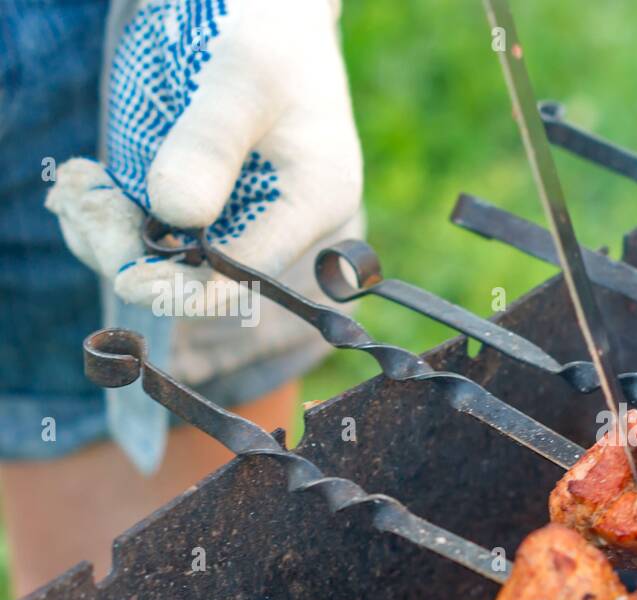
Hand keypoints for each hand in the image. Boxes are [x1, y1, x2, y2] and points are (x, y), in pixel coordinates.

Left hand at [46, 0, 361, 315]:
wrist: (262, 4)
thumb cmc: (267, 28)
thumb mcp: (243, 76)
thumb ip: (210, 145)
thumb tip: (176, 216)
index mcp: (310, 203)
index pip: (247, 277)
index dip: (182, 285)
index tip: (124, 268)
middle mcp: (278, 218)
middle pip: (199, 277)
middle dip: (130, 251)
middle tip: (78, 197)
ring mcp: (240, 208)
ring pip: (165, 258)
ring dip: (108, 232)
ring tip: (77, 183)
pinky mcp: (205, 194)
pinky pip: (150, 229)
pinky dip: (109, 214)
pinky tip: (84, 179)